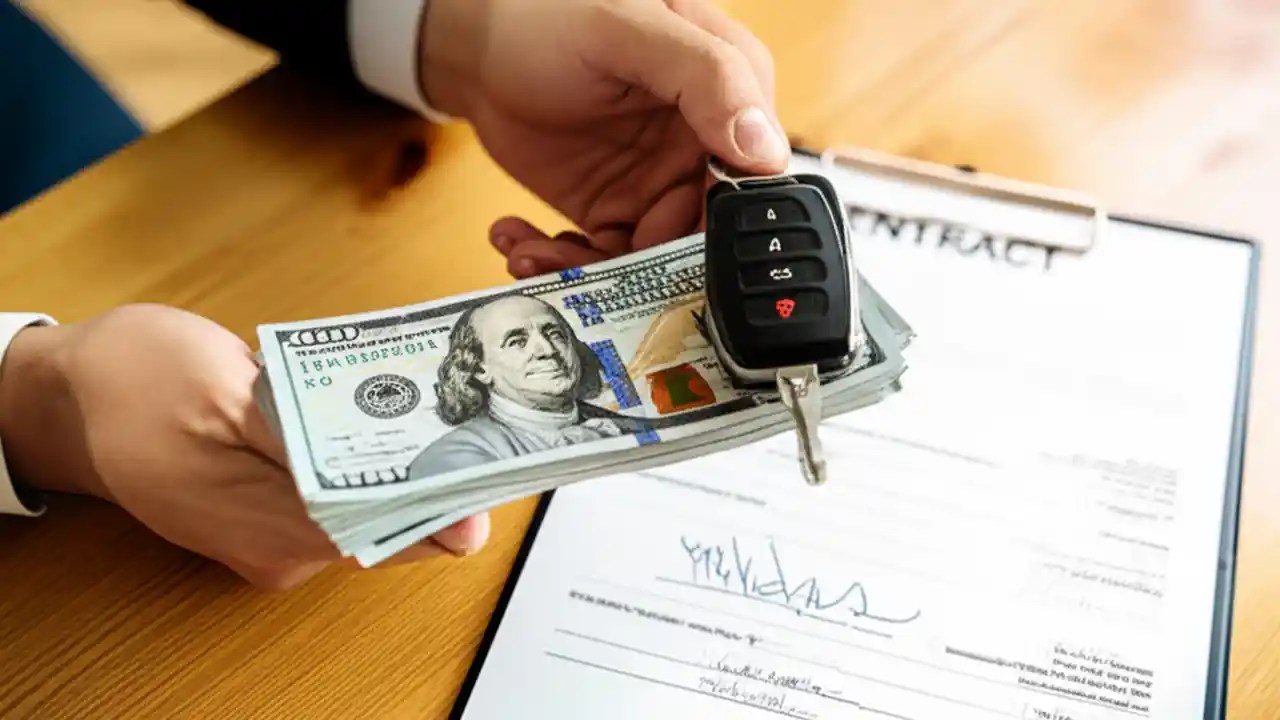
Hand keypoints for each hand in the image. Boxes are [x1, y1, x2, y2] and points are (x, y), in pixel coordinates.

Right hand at [0, 304, 488, 589]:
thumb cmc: (139, 379)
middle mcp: (283, 552)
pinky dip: (370, 464)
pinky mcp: (273, 519)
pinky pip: (342, 498)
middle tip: (480, 418)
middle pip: (391, 523)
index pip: (392, 530)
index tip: (499, 463)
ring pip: (371, 510)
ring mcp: (277, 540)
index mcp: (273, 529)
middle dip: (439, 474)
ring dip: (408, 466)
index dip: (452, 500)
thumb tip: (390, 481)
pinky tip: (394, 423)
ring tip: (448, 411)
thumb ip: (311, 446)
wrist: (73, 395)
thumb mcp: (224, 392)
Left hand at [421, 0, 787, 277]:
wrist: (479, 43)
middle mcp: (699, 149)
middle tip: (590, 262)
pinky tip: (522, 244)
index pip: (752, 179)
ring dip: (592, 272)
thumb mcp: (630, 31)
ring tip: (533, 255)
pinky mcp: (612, 211)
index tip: (665, 244)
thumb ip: (707, 79)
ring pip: (650, 261)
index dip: (719, 226)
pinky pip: (605, 261)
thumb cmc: (550, 15)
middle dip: (648, 266)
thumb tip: (766, 150)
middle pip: (702, 236)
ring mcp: (656, 185)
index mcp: (729, 97)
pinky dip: (562, 266)